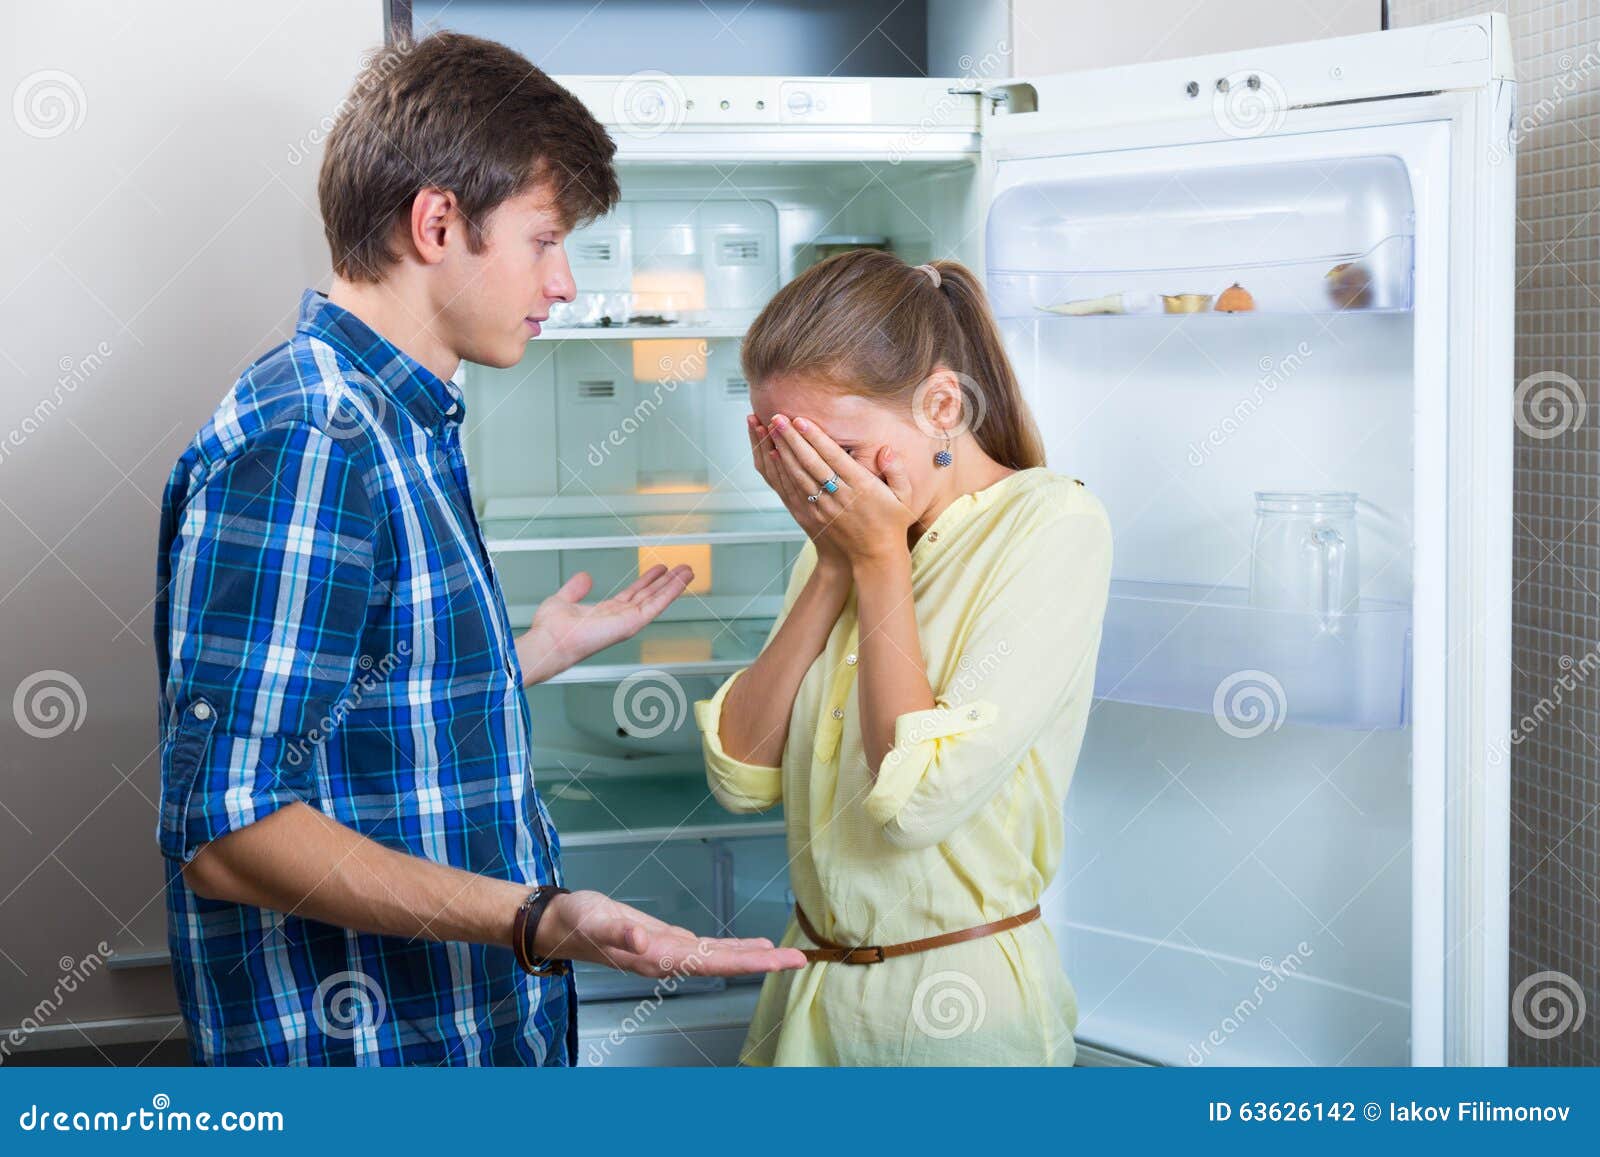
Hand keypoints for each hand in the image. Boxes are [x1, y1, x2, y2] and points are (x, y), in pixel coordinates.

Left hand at [516, 566, 691, 685]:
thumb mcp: (563, 600)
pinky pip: (656, 605)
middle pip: (649, 596)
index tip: (659, 570)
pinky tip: (681, 581)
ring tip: (687, 571)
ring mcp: (628, 621)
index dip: (647, 581)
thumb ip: (575, 589)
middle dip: (666, 582)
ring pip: (656, 599)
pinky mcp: (632, 623)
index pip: (633, 594)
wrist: (550, 642)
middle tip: (681, 569)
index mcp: (606, 613)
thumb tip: (584, 577)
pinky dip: (670, 592)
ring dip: (674, 585)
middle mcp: (619, 618)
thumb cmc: (551, 631)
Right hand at [536, 890, 805, 977]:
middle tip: (800, 960)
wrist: (561, 925)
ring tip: (783, 955)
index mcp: (661, 956)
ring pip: (720, 956)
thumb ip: (620, 933)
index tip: (782, 960)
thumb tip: (644, 940)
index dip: (751, 961)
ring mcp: (671, 953)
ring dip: (753, 956)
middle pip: (726, 962)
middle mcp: (671, 959)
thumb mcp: (597, 922)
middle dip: (764, 962)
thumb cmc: (578, 923)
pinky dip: (733, 946)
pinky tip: (749, 945)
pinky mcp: (667, 941)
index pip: (716, 962)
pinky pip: (708, 947)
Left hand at [766, 413, 915, 567]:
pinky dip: (782, 471)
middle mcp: (839, 496)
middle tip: (777, 417)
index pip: (833, 457)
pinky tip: (773, 455)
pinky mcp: (813, 516)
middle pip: (810, 462)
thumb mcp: (905, 496)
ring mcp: (823, 507)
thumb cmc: (891, 523)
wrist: (875, 557)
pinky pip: (794, 490)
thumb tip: (886, 450)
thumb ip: (897, 471)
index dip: (815, 438)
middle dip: (792, 439)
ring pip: (798, 475)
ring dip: (783, 451)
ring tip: (771, 430)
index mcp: (861, 487)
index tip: (801, 420)